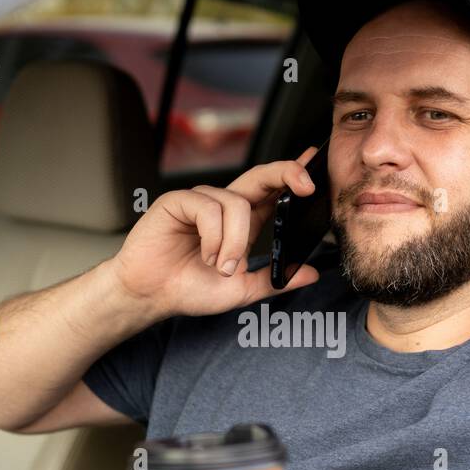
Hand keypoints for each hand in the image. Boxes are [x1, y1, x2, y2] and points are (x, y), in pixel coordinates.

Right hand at [109, 147, 322, 319]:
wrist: (151, 296)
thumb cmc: (190, 288)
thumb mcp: (242, 290)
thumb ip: (275, 280)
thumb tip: (312, 273)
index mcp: (243, 221)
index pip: (274, 190)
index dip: (294, 175)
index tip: (317, 173)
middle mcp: (224, 205)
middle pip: (261, 175)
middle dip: (287, 173)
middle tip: (306, 187)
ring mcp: (201, 200)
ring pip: (236, 204)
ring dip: (234, 242)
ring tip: (220, 266)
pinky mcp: (178, 201)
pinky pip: (209, 208)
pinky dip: (213, 237)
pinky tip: (205, 255)